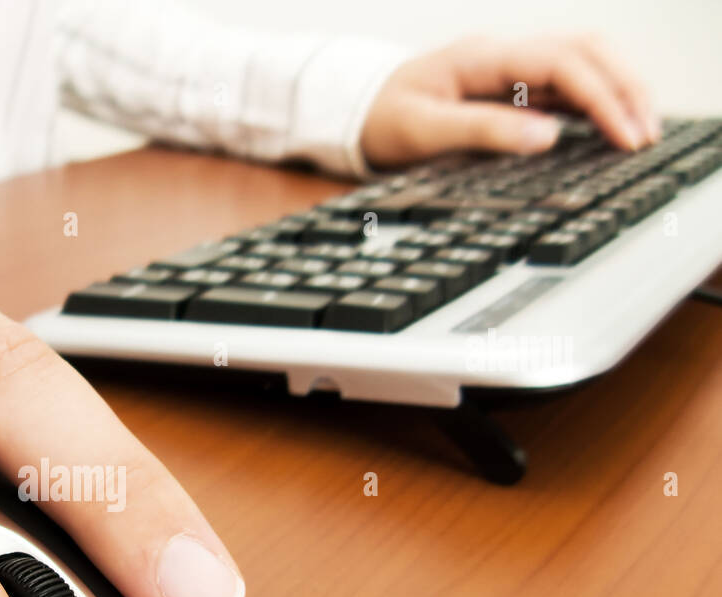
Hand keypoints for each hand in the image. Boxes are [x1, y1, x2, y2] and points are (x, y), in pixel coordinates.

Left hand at [361, 34, 658, 168]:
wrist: (357, 112)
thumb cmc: (383, 120)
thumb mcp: (423, 132)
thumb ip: (483, 132)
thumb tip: (548, 137)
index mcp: (485, 57)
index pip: (563, 64)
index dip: (602, 98)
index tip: (625, 136)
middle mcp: (505, 54)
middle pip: (587, 51)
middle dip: (625, 88)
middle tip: (646, 136)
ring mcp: (511, 68)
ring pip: (584, 62)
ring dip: (617, 92)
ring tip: (639, 134)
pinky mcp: (512, 88)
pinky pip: (566, 85)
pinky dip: (596, 104)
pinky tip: (610, 130)